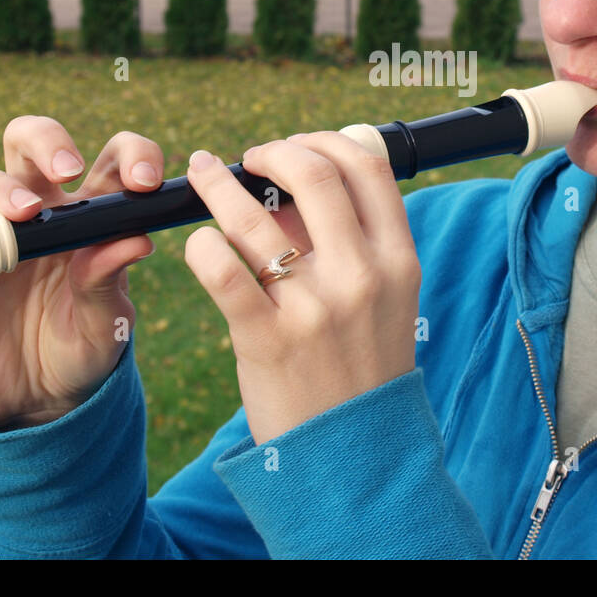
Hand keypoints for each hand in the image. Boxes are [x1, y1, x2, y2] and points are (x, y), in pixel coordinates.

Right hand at [0, 119, 164, 429]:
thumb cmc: (80, 350)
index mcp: (90, 214)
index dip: (133, 155)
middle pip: (30, 140)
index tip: (144, 184)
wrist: (33, 398)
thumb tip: (136, 241)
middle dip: (47, 140)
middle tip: (68, 170)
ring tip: (20, 220)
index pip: (114, 158)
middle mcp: (38, 210)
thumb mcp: (105, 326)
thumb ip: (110, 284)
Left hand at [183, 131, 420, 445]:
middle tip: (248, 158)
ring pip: (254, 217)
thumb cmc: (361, 366)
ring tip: (201, 173)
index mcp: (398, 259)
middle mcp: (362, 276)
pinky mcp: (268, 341)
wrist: (356, 456)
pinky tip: (198, 243)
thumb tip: (282, 182)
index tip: (292, 148)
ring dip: (217, 183)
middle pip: (315, 172)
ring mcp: (315, 308)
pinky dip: (201, 246)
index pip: (366, 167)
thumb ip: (341, 241)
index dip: (322, 140)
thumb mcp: (380, 300)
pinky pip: (222, 272)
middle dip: (273, 151)